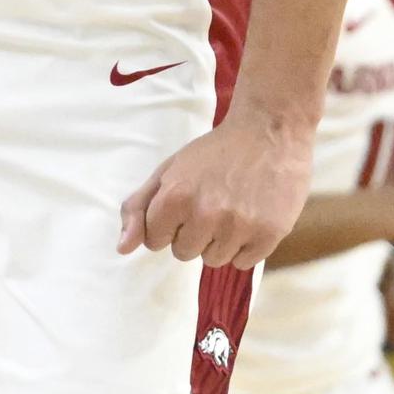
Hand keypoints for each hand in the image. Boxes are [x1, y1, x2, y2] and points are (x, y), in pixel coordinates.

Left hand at [119, 114, 310, 267]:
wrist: (270, 130)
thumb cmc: (215, 152)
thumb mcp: (169, 170)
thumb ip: (138, 208)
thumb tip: (123, 249)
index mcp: (175, 197)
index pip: (154, 240)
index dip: (168, 222)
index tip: (185, 203)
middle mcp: (206, 214)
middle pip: (183, 253)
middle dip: (193, 232)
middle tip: (212, 202)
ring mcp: (239, 227)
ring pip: (214, 260)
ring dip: (219, 241)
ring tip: (233, 208)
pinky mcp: (269, 235)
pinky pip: (243, 263)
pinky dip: (246, 245)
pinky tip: (252, 216)